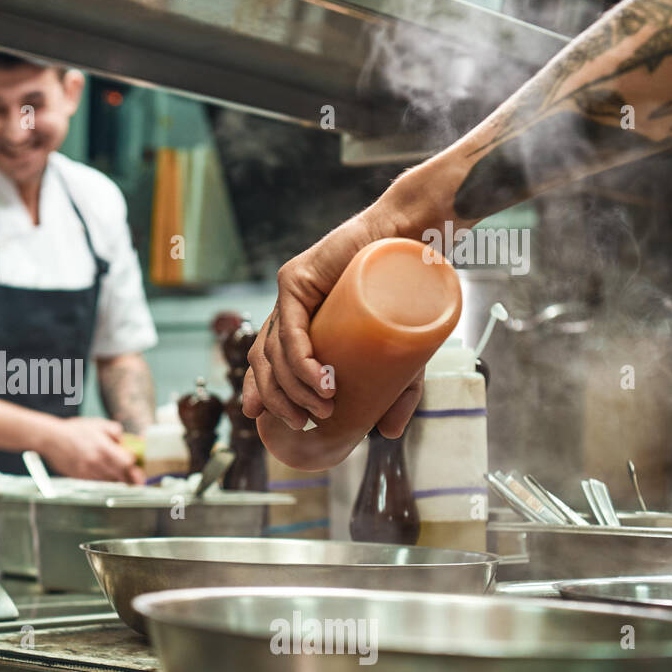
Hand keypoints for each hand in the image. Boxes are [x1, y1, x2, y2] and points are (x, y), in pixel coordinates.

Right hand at [40, 417, 143, 483]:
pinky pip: (98, 483)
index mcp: (103, 448)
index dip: (134, 464)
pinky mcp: (80, 477)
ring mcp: (88, 471)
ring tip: (126, 481)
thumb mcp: (98, 424)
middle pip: (120, 475)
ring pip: (110, 481)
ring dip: (119, 481)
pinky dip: (105, 481)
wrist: (52, 439)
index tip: (137, 465)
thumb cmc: (75, 430)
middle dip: (131, 478)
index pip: (126, 462)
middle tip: (139, 481)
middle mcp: (96, 462)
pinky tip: (108, 478)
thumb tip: (129, 440)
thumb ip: (116, 432)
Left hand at [241, 176, 437, 438]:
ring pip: (272, 350)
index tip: (263, 422)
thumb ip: (396, 392)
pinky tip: (316, 382)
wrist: (413, 239)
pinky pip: (288, 329)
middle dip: (276, 400)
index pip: (264, 362)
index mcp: (298, 322)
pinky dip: (298, 361)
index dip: (258, 392)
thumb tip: (387, 432)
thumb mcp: (400, 354)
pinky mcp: (295, 279)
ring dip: (292, 387)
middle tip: (302, 424)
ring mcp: (288, 292)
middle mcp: (287, 307)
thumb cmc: (406, 292)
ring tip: (322, 408)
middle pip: (262, 362)